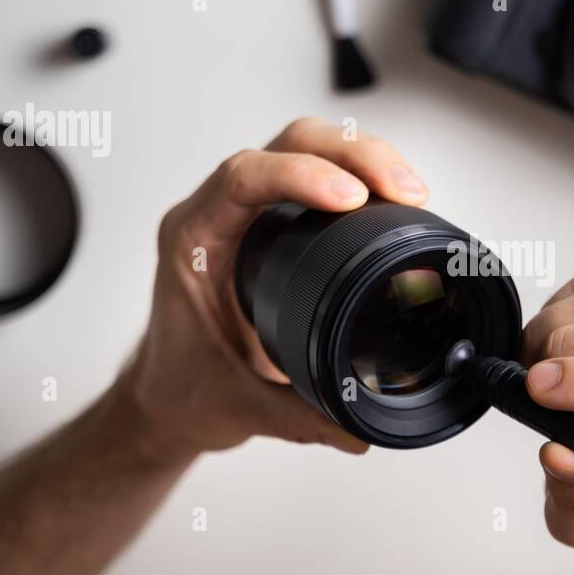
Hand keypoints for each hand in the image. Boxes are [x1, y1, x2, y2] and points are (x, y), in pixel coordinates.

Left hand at [120, 118, 430, 460]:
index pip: (244, 177)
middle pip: (288, 144)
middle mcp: (217, 215)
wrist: (165, 397)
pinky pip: (316, 172)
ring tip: (408, 188)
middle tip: (401, 188)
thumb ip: (301, 420)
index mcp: (193, 241)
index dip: (301, 177)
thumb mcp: (240, 408)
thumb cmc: (182, 390)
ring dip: (362, 156)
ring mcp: (246, 213)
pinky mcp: (273, 222)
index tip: (351, 198)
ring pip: (306, 147)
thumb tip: (360, 430)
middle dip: (352, 155)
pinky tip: (392, 195)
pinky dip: (360, 175)